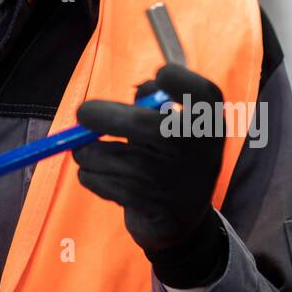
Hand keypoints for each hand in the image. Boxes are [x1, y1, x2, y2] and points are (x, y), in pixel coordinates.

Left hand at [73, 62, 227, 288]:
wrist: (183, 218)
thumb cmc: (169, 155)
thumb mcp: (175, 125)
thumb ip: (155, 101)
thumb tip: (134, 92)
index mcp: (208, 129)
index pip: (204, 94)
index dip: (181, 80)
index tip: (161, 74)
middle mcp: (200, 155)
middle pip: (143, 125)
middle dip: (103, 116)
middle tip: (82, 113)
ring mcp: (177, 184)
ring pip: (112, 157)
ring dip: (87, 151)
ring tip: (88, 150)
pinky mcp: (154, 210)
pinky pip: (103, 183)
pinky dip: (90, 176)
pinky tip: (100, 174)